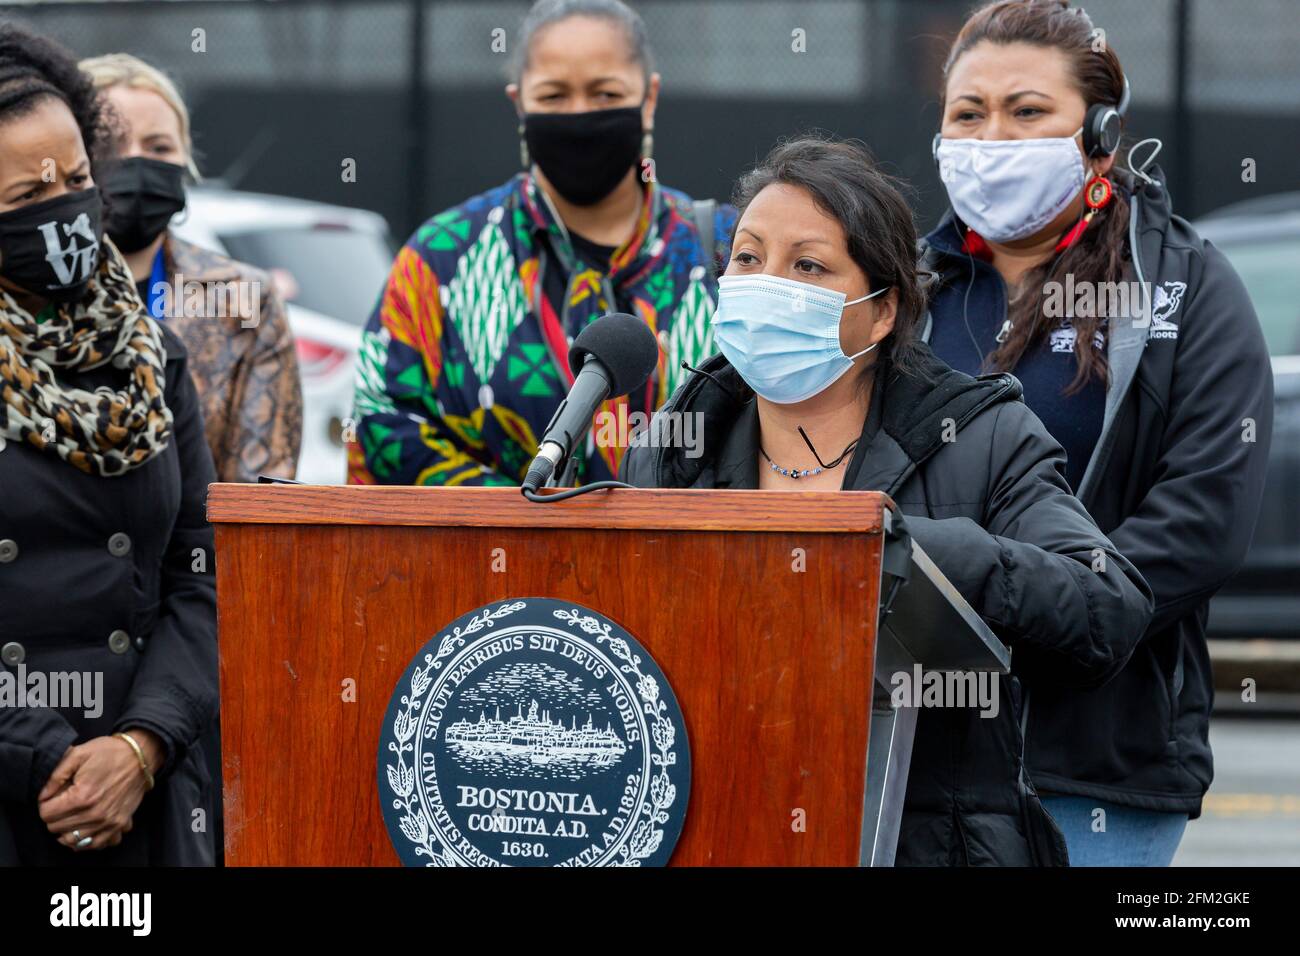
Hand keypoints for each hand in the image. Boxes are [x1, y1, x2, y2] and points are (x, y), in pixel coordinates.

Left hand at [38, 735, 152, 850]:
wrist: (141, 756)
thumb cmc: (109, 753)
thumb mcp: (78, 754)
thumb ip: (55, 775)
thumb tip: (42, 796)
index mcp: (82, 796)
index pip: (46, 814)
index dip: (45, 803)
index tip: (52, 796)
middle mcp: (95, 814)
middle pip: (56, 828)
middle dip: (55, 815)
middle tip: (63, 802)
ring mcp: (109, 822)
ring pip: (72, 840)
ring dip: (67, 829)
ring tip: (71, 815)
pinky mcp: (119, 824)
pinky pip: (96, 844)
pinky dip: (87, 840)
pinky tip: (85, 827)